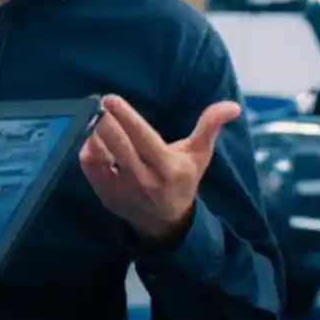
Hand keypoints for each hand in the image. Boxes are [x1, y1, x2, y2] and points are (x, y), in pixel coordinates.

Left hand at [79, 94, 240, 246]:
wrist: (166, 221)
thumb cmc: (182, 179)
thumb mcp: (199, 155)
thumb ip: (210, 127)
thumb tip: (232, 106)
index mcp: (168, 168)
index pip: (144, 139)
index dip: (126, 118)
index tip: (111, 98)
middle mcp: (145, 181)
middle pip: (119, 148)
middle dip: (105, 123)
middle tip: (96, 103)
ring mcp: (123, 191)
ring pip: (99, 159)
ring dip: (92, 135)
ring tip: (90, 116)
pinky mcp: (106, 196)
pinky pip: (90, 170)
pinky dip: (87, 150)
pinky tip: (88, 135)